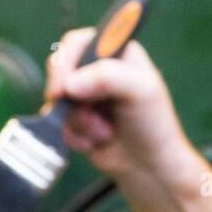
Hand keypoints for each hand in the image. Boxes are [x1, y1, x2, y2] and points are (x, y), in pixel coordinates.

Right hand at [45, 31, 194, 183]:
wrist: (150, 168)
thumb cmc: (153, 126)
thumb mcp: (140, 92)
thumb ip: (108, 77)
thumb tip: (70, 85)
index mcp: (115, 52)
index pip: (77, 43)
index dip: (66, 62)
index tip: (64, 87)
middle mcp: (96, 70)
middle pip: (60, 69)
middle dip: (70, 97)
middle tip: (83, 114)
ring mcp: (84, 95)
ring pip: (58, 100)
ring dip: (79, 121)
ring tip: (105, 133)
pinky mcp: (76, 119)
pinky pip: (58, 123)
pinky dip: (75, 136)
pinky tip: (96, 144)